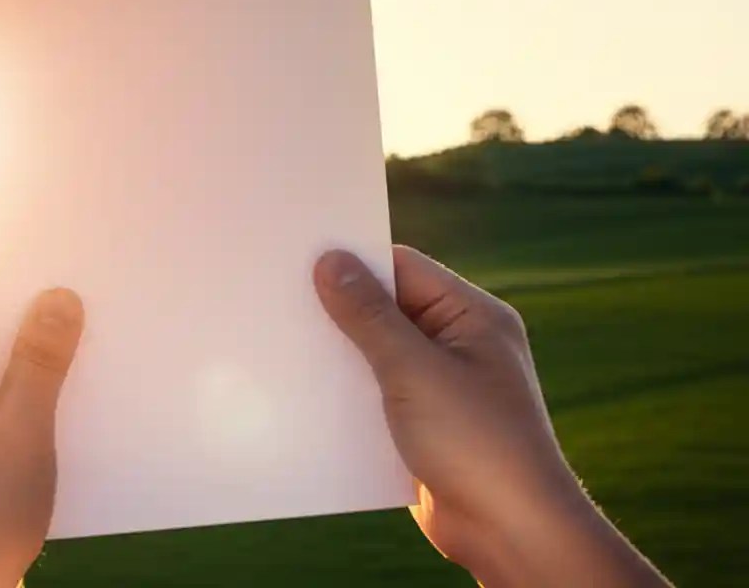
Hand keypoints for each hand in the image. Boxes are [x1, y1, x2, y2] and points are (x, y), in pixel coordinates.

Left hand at [0, 287, 83, 587]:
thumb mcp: (21, 434)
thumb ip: (39, 362)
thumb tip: (59, 296)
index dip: (26, 295)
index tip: (77, 289)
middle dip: (40, 339)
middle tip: (96, 336)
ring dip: (40, 381)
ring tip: (88, 387)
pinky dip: (31, 415)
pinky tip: (67, 430)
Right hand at [313, 246, 669, 586]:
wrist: (510, 533)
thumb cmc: (476, 443)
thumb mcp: (414, 370)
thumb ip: (370, 315)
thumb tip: (332, 261)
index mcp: (473, 316)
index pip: (404, 267)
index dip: (354, 262)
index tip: (301, 260)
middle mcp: (460, 344)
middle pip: (387, 308)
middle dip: (341, 311)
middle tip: (283, 303)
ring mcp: (443, 386)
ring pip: (378, 354)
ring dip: (341, 356)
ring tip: (287, 348)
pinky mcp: (426, 424)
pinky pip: (378, 395)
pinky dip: (349, 395)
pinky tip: (309, 397)